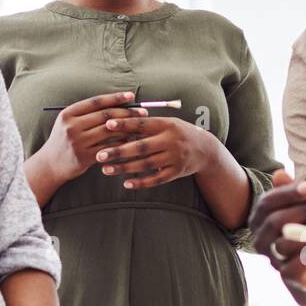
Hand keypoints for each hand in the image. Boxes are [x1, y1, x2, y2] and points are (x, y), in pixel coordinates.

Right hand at [43, 92, 148, 182]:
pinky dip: (123, 143)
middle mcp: (72, 126)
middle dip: (127, 113)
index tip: (131, 95)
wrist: (50, 164)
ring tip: (141, 126)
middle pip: (105, 116)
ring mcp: (78, 143)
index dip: (115, 98)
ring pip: (110, 132)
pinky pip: (109, 148)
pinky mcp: (84, 157)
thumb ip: (88, 113)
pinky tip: (133, 141)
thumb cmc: (65, 140)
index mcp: (68, 113)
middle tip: (144, 112)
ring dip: (128, 128)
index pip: (96, 101)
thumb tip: (118, 103)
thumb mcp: (69, 122)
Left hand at [96, 115, 213, 188]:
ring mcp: (174, 158)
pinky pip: (156, 179)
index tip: (107, 125)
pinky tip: (126, 183)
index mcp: (166, 125)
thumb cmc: (179, 133)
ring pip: (145, 164)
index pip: (142, 124)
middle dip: (119, 151)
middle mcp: (170, 141)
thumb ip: (147, 124)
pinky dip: (141, 182)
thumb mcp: (167, 123)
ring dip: (124, 168)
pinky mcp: (176, 172)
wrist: (206, 150)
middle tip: (100, 154)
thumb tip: (122, 121)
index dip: (124, 124)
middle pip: (141, 147)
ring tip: (106, 169)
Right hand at [248, 170, 305, 293]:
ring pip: (285, 243)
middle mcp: (261, 239)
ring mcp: (272, 259)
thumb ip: (294, 192)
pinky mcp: (286, 276)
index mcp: (261, 218)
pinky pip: (294, 266)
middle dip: (302, 210)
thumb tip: (279, 173)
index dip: (289, 194)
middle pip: (274, 221)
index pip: (267, 203)